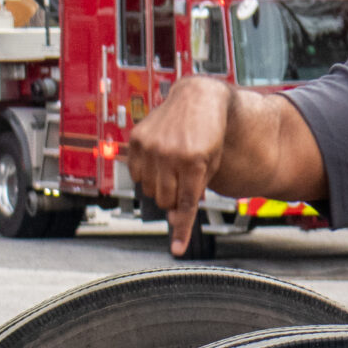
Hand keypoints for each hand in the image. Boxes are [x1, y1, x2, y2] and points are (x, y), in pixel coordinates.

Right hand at [127, 75, 232, 256]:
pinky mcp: (138, 138)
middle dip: (174, 198)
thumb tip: (173, 219)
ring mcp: (152, 145)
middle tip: (183, 183)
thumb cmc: (211, 134)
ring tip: (174, 167)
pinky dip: (146, 172)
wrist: (199, 99)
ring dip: (161, 186)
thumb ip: (196, 191)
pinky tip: (159, 159)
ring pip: (149, 189)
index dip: (182, 229)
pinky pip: (135, 172)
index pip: (186, 204)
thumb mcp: (212, 164)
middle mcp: (171, 154)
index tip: (177, 249)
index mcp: (195, 162)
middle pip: (165, 200)